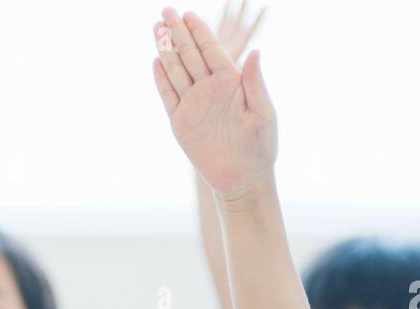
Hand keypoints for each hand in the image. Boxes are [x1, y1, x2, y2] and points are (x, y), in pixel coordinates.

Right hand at [152, 7, 276, 201]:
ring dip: (166, 50)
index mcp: (231, 83)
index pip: (212, 51)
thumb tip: (255, 53)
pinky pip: (169, 96)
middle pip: (190, 55)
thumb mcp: (262, 114)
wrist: (243, 180)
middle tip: (166, 11)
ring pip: (177, 71)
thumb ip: (255, 84)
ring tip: (157, 29)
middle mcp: (210, 89)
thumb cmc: (260, 147)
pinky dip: (162, 80)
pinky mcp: (181, 122)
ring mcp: (194, 104)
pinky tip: (156, 62)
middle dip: (178, 33)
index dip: (200, 32)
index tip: (188, 15)